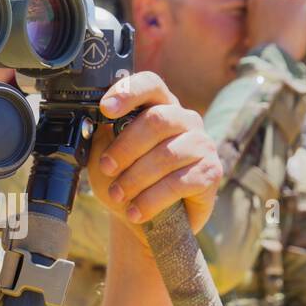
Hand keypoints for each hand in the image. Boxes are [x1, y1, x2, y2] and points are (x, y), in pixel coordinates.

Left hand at [89, 71, 221, 240]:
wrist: (150, 221)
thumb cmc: (128, 182)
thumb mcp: (106, 156)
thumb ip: (103, 137)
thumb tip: (94, 124)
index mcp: (159, 106)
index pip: (150, 84)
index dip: (128, 92)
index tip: (106, 109)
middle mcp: (185, 120)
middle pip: (157, 120)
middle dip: (125, 148)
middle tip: (107, 168)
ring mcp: (202, 144)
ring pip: (166, 155)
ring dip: (135, 179)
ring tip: (118, 195)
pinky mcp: (211, 173)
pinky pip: (178, 183)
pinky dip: (151, 200)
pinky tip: (136, 212)